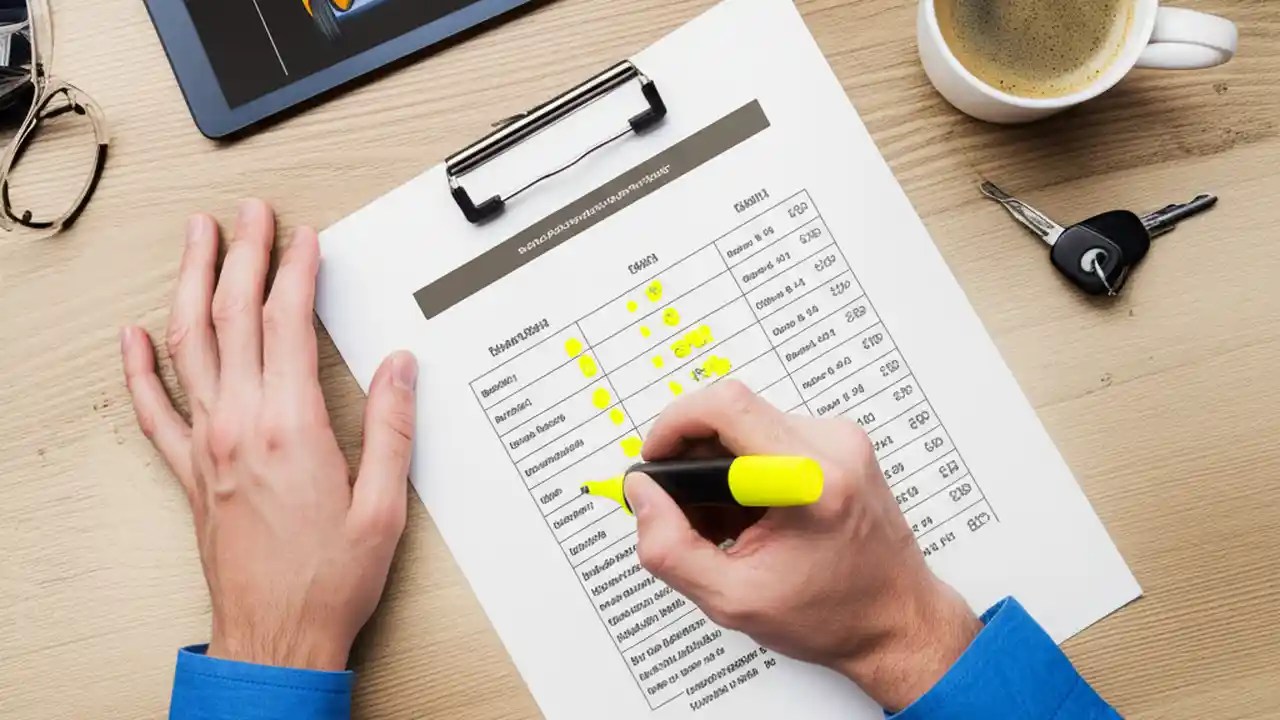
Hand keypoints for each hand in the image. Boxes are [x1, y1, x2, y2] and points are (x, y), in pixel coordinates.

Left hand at [121, 200, 416, 670]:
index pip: (287, 323)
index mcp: (291, 427)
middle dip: (243, 255)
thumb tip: (399, 367)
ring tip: (197, 243)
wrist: (276, 634)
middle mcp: (240, 426)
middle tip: (251, 215)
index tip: (305, 238)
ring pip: (189, 345)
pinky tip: (132, 337)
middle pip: (234, 317)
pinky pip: (152, 409)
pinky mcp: (190, 471)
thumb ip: (393, 427)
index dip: (296, 270)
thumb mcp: (384, 505)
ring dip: (192, 285)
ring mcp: (206, 445)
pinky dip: (138, 368)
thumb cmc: (328, 578)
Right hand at [626, 380, 979, 710]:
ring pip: (750, 422)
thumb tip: (641, 495)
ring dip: (720, 464)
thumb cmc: (832, 616)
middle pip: (734, 409)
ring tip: (723, 522)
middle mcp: (833, 446)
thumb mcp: (733, 600)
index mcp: (812, 479)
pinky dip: (747, 468)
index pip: (728, 407)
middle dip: (693, 454)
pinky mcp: (841, 443)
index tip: (656, 459)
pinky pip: (772, 434)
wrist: (898, 622)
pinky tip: (749, 514)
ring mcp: (842, 439)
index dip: (675, 423)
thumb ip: (670, 549)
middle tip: (686, 507)